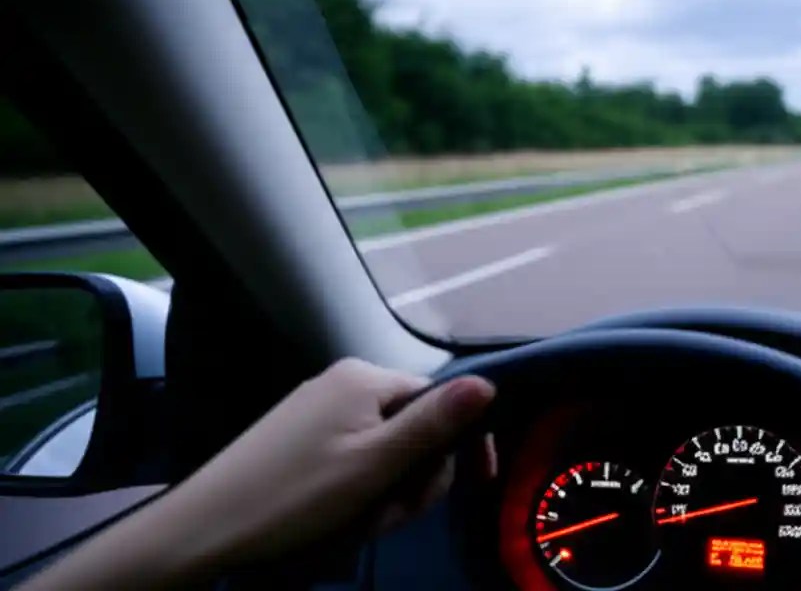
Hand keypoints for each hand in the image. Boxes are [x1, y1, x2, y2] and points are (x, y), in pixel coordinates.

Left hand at [21, 359, 494, 589]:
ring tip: (361, 523)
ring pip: (384, 451)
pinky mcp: (298, 439)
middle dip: (414, 477)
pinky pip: (353, 459)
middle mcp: (343, 383)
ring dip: (386, 492)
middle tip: (390, 516)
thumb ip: (434, 423)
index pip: (441, 400)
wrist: (206, 527)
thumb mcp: (377, 464)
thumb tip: (489, 382)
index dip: (461, 444)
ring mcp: (318, 411)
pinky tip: (339, 518)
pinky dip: (358, 492)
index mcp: (365, 378)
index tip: (474, 485)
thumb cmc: (298, 495)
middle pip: (413, 428)